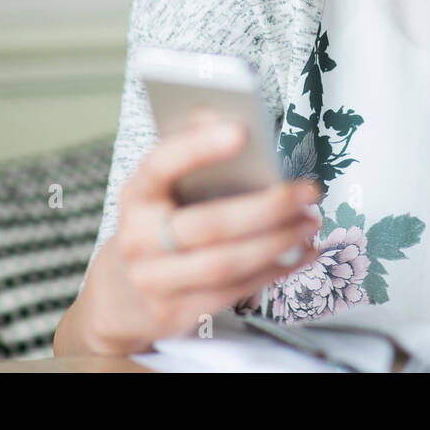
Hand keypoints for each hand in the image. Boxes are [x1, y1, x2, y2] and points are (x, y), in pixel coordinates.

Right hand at [76, 118, 321, 354]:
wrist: (119, 296)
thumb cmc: (158, 225)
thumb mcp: (163, 190)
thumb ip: (192, 155)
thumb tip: (229, 117)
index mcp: (135, 195)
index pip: (161, 165)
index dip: (199, 147)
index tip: (242, 130)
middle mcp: (138, 238)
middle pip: (209, 224)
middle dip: (267, 207)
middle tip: (308, 190)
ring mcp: (154, 280)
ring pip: (225, 263)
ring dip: (278, 242)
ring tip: (310, 221)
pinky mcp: (175, 312)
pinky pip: (233, 291)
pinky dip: (274, 270)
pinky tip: (302, 252)